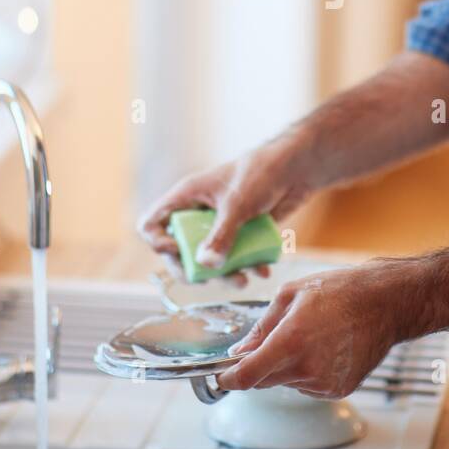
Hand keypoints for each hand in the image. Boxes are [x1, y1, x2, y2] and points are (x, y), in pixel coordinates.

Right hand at [137, 135, 314, 288]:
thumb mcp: (238, 204)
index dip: (157, 242)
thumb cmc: (262, 173)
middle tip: (209, 279)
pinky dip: (247, 267)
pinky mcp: (241, 234)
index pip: (152, 223)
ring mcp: (220, 225)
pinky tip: (263, 270)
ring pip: (210, 260)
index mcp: (187, 197)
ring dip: (224, 275)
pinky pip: (236, 259)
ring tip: (243, 281)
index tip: (177, 252)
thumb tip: (206, 266)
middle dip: (195, 269)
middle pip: (180, 251)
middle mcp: (199, 214)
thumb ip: (222, 235)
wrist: (296, 167)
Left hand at [216, 259, 415, 396]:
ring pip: (286, 383)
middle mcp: (307, 367)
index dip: (228, 379)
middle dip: (258, 367)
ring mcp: (324, 383)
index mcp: (291, 341)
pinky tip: (323, 349)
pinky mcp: (338, 390)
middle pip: (264, 382)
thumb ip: (261, 327)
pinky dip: (306, 372)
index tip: (220, 377)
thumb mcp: (291, 295)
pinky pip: (308, 386)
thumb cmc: (340, 291)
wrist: (385, 303)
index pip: (247, 376)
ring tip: (310, 337)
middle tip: (271, 342)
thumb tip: (240, 351)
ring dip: (285, 367)